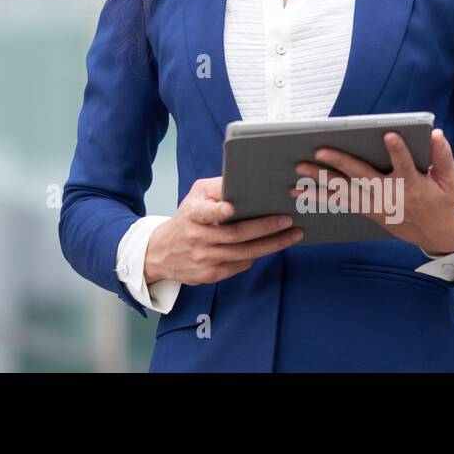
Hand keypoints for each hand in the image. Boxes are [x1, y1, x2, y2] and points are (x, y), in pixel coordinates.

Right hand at [144, 177, 303, 284]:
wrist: (161, 253)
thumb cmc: (186, 219)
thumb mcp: (194, 197)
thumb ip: (216, 188)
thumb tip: (244, 179)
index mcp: (191, 214)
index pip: (203, 212)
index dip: (217, 211)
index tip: (230, 208)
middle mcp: (196, 237)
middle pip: (235, 235)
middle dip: (264, 228)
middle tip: (287, 220)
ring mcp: (203, 258)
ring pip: (243, 253)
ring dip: (271, 245)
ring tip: (292, 235)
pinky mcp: (209, 275)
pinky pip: (240, 265)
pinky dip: (255, 255)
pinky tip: (270, 246)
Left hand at [289, 128, 453, 254]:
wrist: (436, 233)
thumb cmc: (442, 200)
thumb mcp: (449, 179)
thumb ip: (442, 156)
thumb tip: (435, 134)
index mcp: (413, 185)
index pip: (405, 165)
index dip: (398, 151)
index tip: (389, 135)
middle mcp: (391, 196)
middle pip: (363, 177)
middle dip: (341, 163)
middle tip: (320, 151)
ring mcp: (377, 205)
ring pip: (346, 191)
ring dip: (321, 180)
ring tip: (300, 170)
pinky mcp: (368, 210)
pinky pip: (341, 202)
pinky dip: (320, 197)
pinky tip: (301, 191)